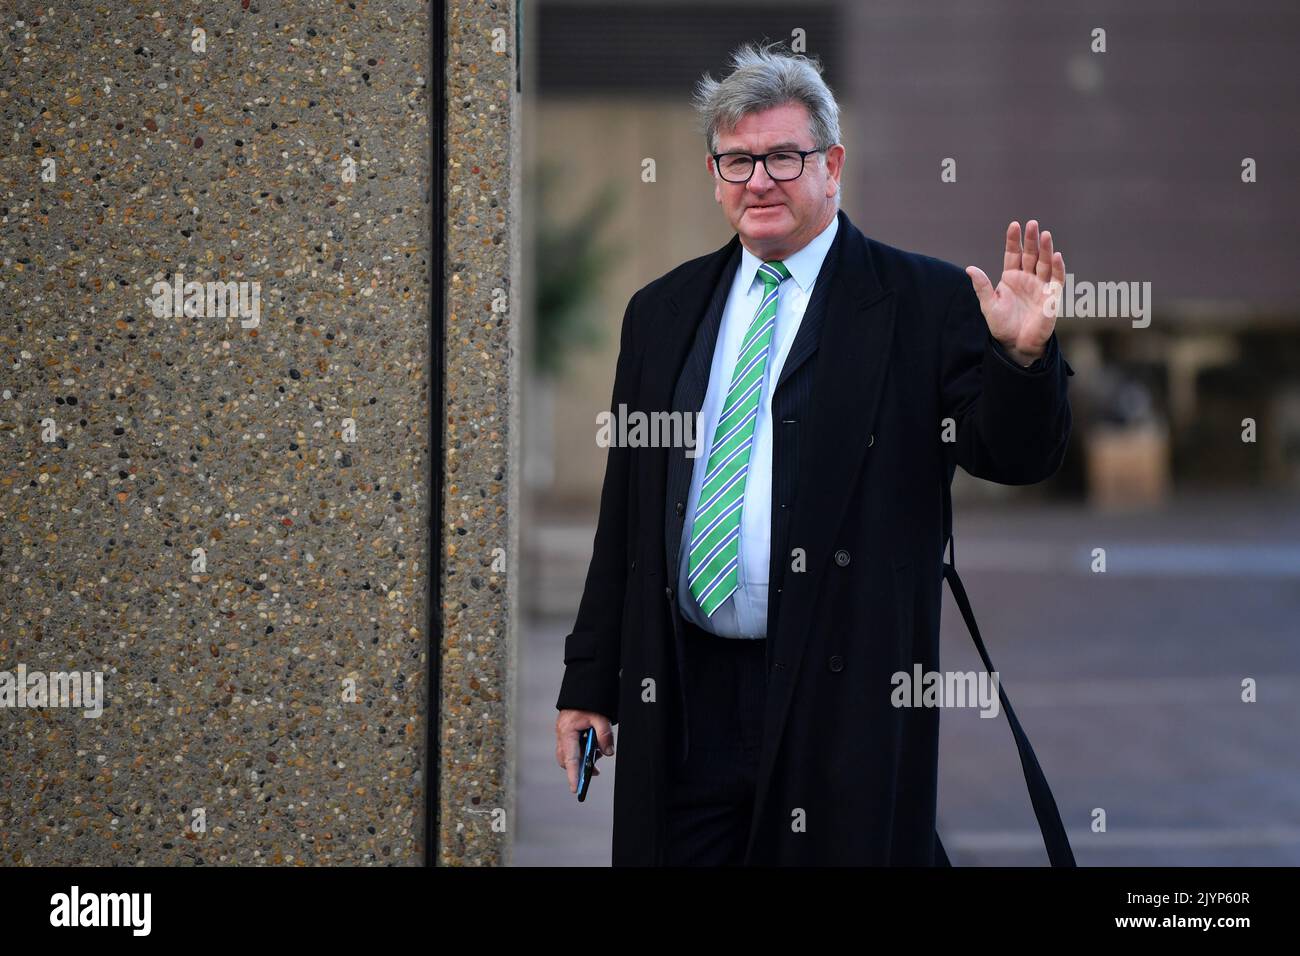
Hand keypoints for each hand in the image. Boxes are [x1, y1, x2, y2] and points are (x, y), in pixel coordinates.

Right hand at [556, 709, 614, 793]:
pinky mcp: (566, 732)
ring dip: (582, 758)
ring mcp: (562, 733)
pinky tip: (593, 747)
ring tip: (597, 755)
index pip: (570, 758)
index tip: (576, 789)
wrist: (582, 688)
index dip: (573, 775)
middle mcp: (562, 734)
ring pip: (569, 754)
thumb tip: (608, 753)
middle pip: (567, 760)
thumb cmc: (589, 702)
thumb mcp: (600, 717)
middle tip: (595, 772)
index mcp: (567, 731)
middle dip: (580, 768)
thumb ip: (604, 736)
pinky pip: (572, 747)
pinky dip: (582, 751)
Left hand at [965, 219, 1065, 366]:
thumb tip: (970, 268)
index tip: (1013, 225)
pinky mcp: (1051, 296)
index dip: (1013, 241)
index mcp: (1011, 278)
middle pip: (1031, 255)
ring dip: (1046, 249)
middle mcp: (1027, 278)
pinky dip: (1057, 267)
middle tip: (1032, 224)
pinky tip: (1056, 255)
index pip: (1013, 254)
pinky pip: (1057, 279)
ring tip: (1045, 234)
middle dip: (1031, 240)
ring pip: (1045, 263)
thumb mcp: (989, 305)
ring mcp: (1040, 286)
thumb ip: (982, 286)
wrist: (1016, 344)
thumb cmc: (1002, 325)